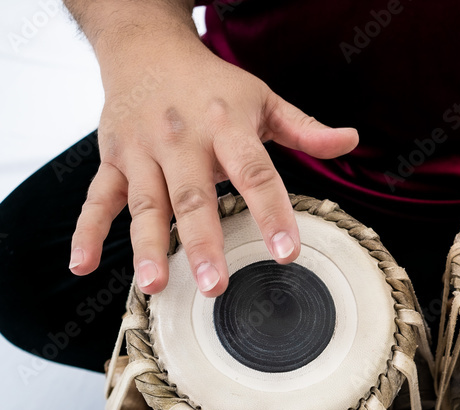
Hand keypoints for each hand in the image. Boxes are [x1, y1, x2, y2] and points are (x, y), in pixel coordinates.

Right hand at [69, 35, 357, 295]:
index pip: (255, 173)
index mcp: (226, 126)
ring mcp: (142, 152)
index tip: (287, 252)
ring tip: (155, 284)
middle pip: (192, 198)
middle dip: (202, 243)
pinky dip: (87, 232)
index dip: (272, 212)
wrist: (146, 47)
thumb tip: (351, 141)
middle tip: (215, 286)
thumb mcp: (263, 100)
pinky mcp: (111, 160)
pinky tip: (82, 265)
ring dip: (148, 246)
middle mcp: (181, 141)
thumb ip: (305, 130)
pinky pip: (97, 199)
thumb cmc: (211, 84)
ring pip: (144, 204)